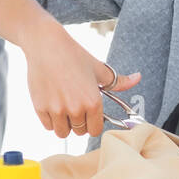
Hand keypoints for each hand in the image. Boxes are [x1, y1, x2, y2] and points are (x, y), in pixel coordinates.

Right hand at [22, 19, 140, 138]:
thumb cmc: (74, 55)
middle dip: (79, 122)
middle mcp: (76, 109)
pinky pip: (48, 126)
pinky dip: (50, 119)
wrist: (47, 45)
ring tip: (64, 106)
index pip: (95, 130)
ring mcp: (56, 110)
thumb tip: (137, 78)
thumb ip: (118, 81)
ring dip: (64, 124)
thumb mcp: (99, 68)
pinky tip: (53, 103)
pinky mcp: (40, 108)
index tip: (89, 114)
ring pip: (63, 133)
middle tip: (75, 106)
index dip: (93, 123)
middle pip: (80, 132)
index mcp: (93, 102)